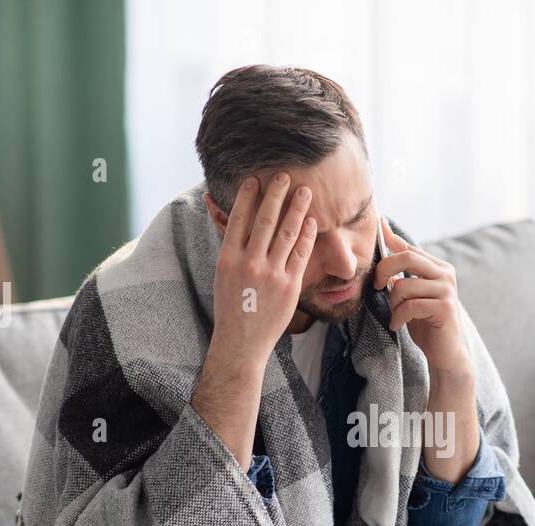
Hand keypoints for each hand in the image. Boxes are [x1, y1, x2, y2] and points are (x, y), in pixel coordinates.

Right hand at [211, 173, 316, 368]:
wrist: (241, 342)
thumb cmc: (231, 307)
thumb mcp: (222, 275)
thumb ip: (231, 248)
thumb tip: (230, 221)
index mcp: (228, 259)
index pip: (239, 219)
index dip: (248, 197)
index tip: (255, 179)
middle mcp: (249, 264)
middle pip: (265, 220)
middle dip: (276, 195)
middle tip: (285, 175)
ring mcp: (271, 275)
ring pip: (286, 233)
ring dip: (297, 209)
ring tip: (305, 192)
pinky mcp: (290, 286)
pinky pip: (301, 254)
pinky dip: (308, 235)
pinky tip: (312, 221)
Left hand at [374, 217, 469, 373]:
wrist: (445, 353)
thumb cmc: (425, 322)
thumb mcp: (410, 293)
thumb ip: (401, 270)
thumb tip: (386, 236)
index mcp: (439, 267)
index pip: (409, 248)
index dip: (390, 239)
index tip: (378, 225)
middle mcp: (446, 274)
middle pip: (406, 257)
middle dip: (384, 270)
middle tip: (376, 287)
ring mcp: (446, 290)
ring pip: (404, 285)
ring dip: (393, 303)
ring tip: (396, 315)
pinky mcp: (444, 308)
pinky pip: (409, 305)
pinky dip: (398, 317)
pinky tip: (398, 325)